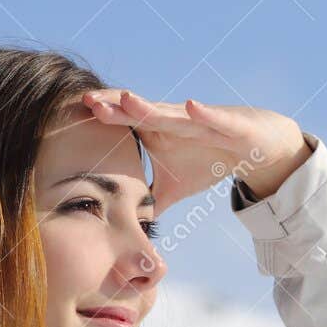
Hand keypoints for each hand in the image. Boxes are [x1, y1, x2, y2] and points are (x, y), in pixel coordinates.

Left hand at [80, 89, 311, 212]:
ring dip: (150, 106)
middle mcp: (174, 120)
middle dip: (114, 105)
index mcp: (157, 131)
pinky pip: (214, 119)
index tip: (69, 116)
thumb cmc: (211, 160)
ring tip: (127, 100)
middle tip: (86, 101)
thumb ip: (149, 201)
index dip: (100, 118)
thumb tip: (124, 227)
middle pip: (139, 111)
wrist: (256, 146)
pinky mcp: (228, 123)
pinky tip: (192, 106)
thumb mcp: (174, 188)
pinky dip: (203, 114)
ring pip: (171, 113)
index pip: (123, 121)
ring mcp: (200, 120)